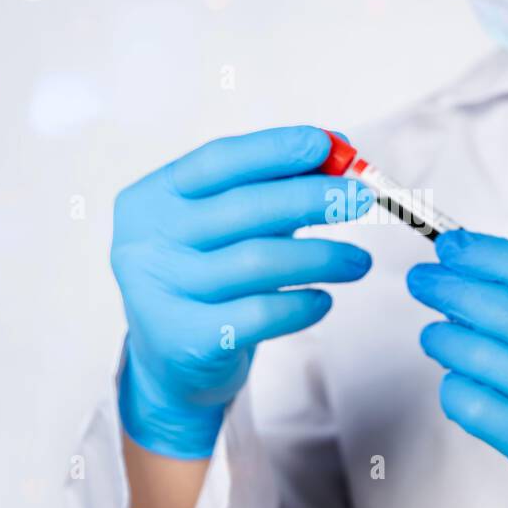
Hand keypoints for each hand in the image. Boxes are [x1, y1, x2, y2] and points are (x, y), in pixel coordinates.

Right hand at [112, 126, 371, 458]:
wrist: (170, 362)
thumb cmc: (208, 276)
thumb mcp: (229, 225)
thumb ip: (274, 185)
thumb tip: (337, 148)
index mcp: (152, 199)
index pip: (217, 161)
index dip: (274, 148)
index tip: (327, 144)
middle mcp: (147, 242)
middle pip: (243, 208)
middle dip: (311, 199)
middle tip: (360, 200)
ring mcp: (161, 293)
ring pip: (258, 262)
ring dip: (322, 257)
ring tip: (358, 261)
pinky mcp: (187, 341)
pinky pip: (261, 314)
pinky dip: (303, 304)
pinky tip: (324, 300)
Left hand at [406, 230, 507, 507]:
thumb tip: (480, 272)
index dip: (483, 254)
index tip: (453, 247)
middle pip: (497, 305)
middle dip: (448, 287)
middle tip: (425, 281)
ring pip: (474, 352)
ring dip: (443, 336)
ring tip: (435, 332)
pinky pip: (471, 402)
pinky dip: (454, 386)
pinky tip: (457, 378)